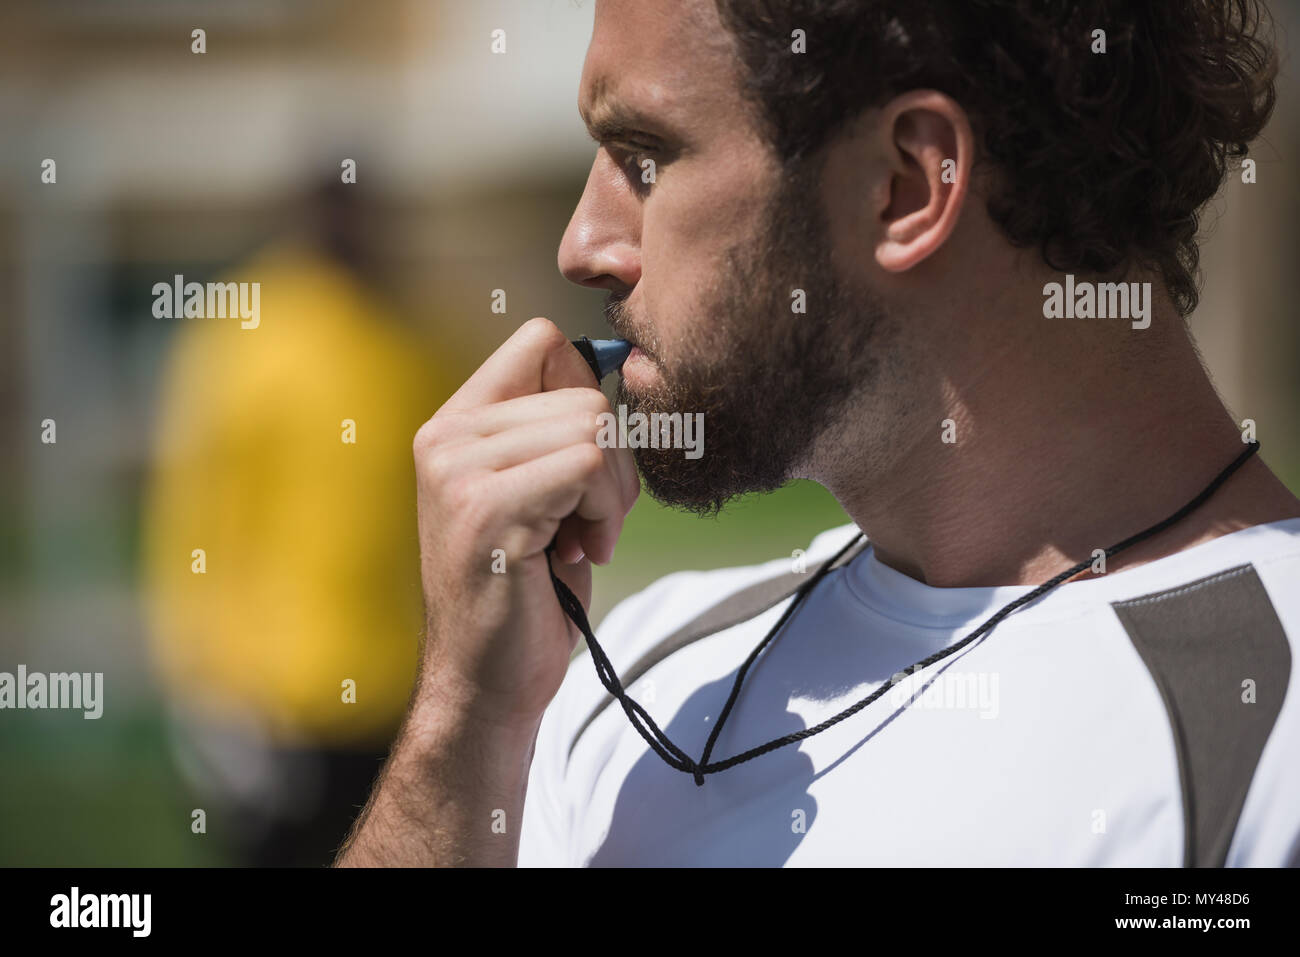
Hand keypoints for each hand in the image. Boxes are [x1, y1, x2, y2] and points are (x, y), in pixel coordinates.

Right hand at [411, 317, 639, 727]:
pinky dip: (606, 513)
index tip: (588, 461)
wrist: (488, 680)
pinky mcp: (485, 509)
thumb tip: (619, 366)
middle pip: (583, 390)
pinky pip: (587, 466)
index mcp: (456, 423)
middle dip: (616, 461)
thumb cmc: (527, 588)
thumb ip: (560, 429)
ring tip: (583, 539)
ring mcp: (458, 471)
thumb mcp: (542, 492)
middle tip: (591, 521)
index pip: (542, 341)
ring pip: (593, 425)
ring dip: (614, 492)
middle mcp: (446, 436)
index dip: (589, 391)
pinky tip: (580, 555)